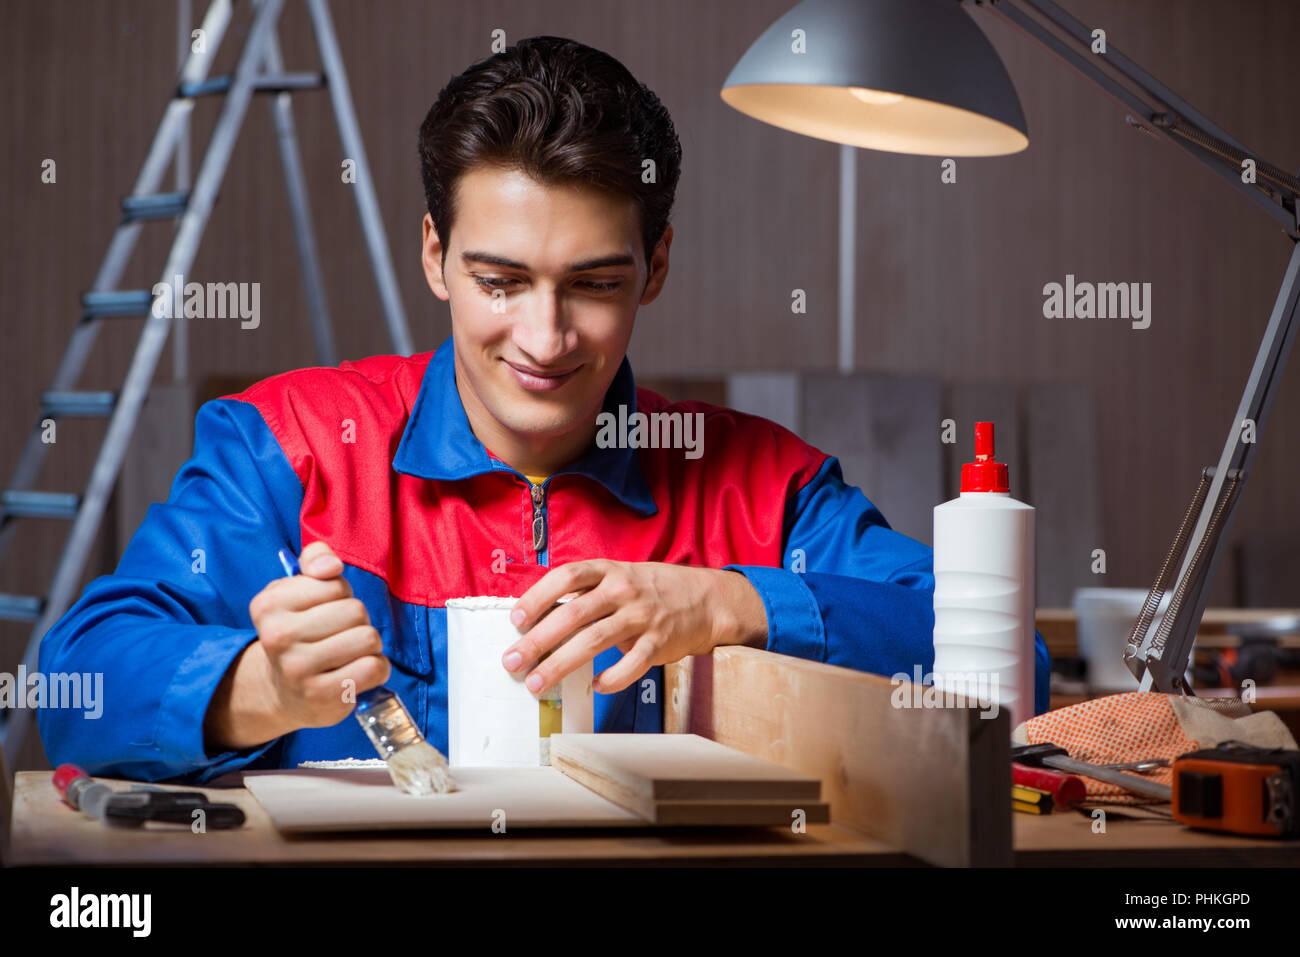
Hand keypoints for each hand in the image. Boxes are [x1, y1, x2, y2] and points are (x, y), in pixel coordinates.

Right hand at [246, 540, 389, 730]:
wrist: (284, 691)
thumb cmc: (300, 630)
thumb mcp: (297, 589)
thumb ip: (315, 559)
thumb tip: (331, 566)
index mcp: (268, 605)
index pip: (335, 584)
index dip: (341, 595)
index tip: (325, 609)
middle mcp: (277, 638)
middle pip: (356, 611)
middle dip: (358, 620)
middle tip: (340, 634)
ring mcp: (298, 670)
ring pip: (368, 638)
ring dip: (369, 645)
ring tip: (350, 653)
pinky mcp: (321, 697)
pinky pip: (374, 668)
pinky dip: (377, 668)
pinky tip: (358, 672)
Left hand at [502, 560, 767, 694]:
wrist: (704, 597)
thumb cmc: (650, 589)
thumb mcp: (618, 577)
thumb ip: (584, 593)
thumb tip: (538, 619)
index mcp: (608, 570)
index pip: (565, 577)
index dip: (537, 597)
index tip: (516, 620)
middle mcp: (622, 590)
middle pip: (572, 614)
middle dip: (537, 640)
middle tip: (513, 661)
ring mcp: (641, 616)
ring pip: (593, 641)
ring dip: (561, 665)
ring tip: (538, 683)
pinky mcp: (659, 642)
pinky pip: (631, 664)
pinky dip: (611, 678)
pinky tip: (596, 686)